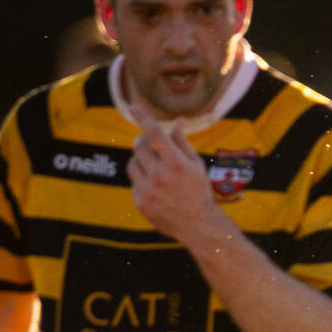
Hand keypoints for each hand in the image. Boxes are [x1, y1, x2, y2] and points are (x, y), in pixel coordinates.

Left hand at [127, 120, 228, 248]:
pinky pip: (134, 183)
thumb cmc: (199, 191)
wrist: (198, 225)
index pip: (154, 133)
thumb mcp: (195, 165)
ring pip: (132, 165)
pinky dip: (142, 182)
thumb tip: (177, 120)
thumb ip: (182, 142)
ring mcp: (148, 191)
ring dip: (140, 162)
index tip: (133, 106)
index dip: (143, 117)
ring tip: (154, 170)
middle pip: (138, 147)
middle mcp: (160, 176)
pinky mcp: (141, 203)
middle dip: (142, 143)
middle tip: (150, 146)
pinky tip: (157, 191)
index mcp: (176, 164)